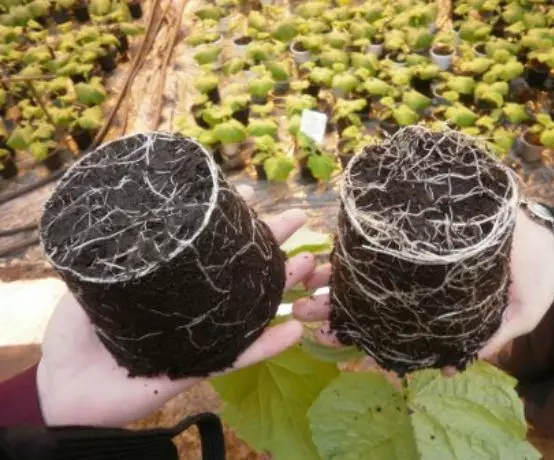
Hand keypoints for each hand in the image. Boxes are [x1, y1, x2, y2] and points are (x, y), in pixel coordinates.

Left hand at [37, 186, 315, 426]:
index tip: (249, 192)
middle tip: (297, 220)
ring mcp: (202, 336)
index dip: (230, 221)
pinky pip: (239, 357)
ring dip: (284, 287)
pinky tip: (295, 331)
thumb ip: (115, 258)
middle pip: (241, 272)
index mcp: (173, 284)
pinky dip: (268, 346)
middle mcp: (195, 307)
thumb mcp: (93, 284)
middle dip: (271, 243)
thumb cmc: (75, 337)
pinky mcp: (200, 368)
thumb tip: (132, 219)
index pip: (208, 248)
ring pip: (252, 309)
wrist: (64, 389)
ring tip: (309, 263)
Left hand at [292, 207, 553, 368]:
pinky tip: (332, 239)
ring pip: (366, 267)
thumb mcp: (520, 314)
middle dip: (333, 303)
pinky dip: (357, 238)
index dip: (359, 332)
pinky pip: (382, 233)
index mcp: (432, 311)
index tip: (330, 334)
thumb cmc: (538, 277)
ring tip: (305, 276)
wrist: (550, 233)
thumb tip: (455, 370)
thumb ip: (489, 336)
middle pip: (367, 298)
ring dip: (334, 273)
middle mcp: (417, 286)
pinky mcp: (418, 225)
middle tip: (301, 307)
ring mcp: (415, 256)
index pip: (388, 326)